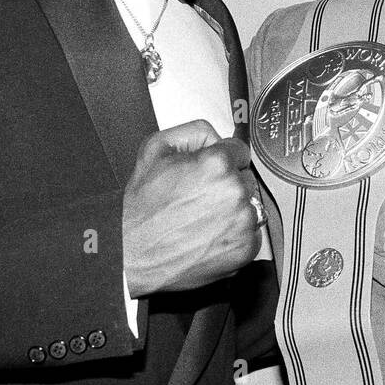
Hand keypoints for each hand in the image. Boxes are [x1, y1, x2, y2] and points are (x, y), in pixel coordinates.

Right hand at [122, 119, 262, 296]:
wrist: (132, 252)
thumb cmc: (141, 207)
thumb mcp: (156, 149)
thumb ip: (194, 132)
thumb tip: (217, 136)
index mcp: (217, 164)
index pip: (240, 151)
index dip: (222, 160)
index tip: (210, 173)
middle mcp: (234, 192)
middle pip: (246, 178)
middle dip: (227, 184)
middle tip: (199, 198)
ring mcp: (242, 222)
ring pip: (250, 206)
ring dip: (233, 210)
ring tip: (202, 218)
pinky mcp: (245, 248)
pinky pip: (251, 233)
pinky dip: (235, 234)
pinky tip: (209, 235)